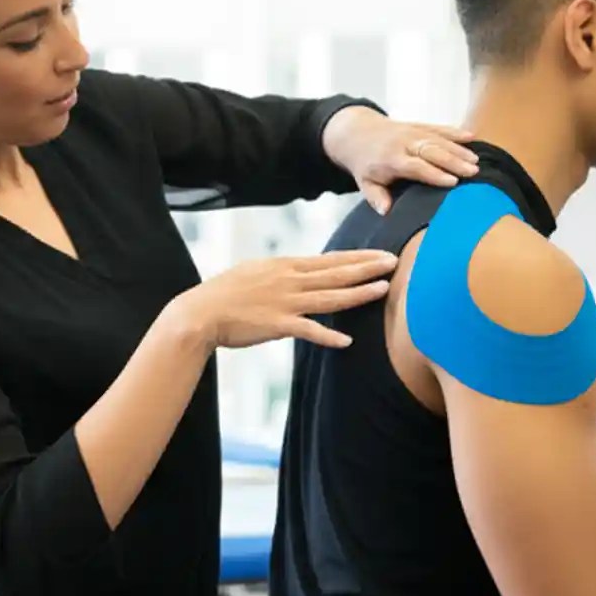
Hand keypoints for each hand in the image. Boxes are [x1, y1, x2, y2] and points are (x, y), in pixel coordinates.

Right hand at [172, 250, 397, 349]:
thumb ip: (284, 272)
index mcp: (286, 266)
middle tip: (395, 263)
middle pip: (336, 273)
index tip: (383, 255)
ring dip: (357, 294)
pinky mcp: (276, 325)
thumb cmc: (226, 293)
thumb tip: (305, 271)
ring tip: (382, 290)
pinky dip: (327, 336)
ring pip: (329, 297)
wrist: (200, 313)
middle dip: (368, 268)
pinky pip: (307, 331)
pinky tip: (346, 340)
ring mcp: (285, 302)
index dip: (359, 258)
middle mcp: (290, 280)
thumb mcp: (257, 271)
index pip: (331, 260)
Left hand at [323, 106, 479, 213]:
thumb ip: (376, 197)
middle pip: (431, 151)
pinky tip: (472, 137)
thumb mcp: (365, 183)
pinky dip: (456, 132)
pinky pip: (439, 128)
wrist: (356, 133)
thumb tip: (386, 212)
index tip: (453, 182)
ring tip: (476, 161)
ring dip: (459, 149)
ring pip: (439, 139)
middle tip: (473, 172)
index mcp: (391, 159)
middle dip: (453, 161)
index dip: (434, 173)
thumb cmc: (365, 164)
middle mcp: (404, 143)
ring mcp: (413, 132)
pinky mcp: (419, 126)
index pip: (415, 166)